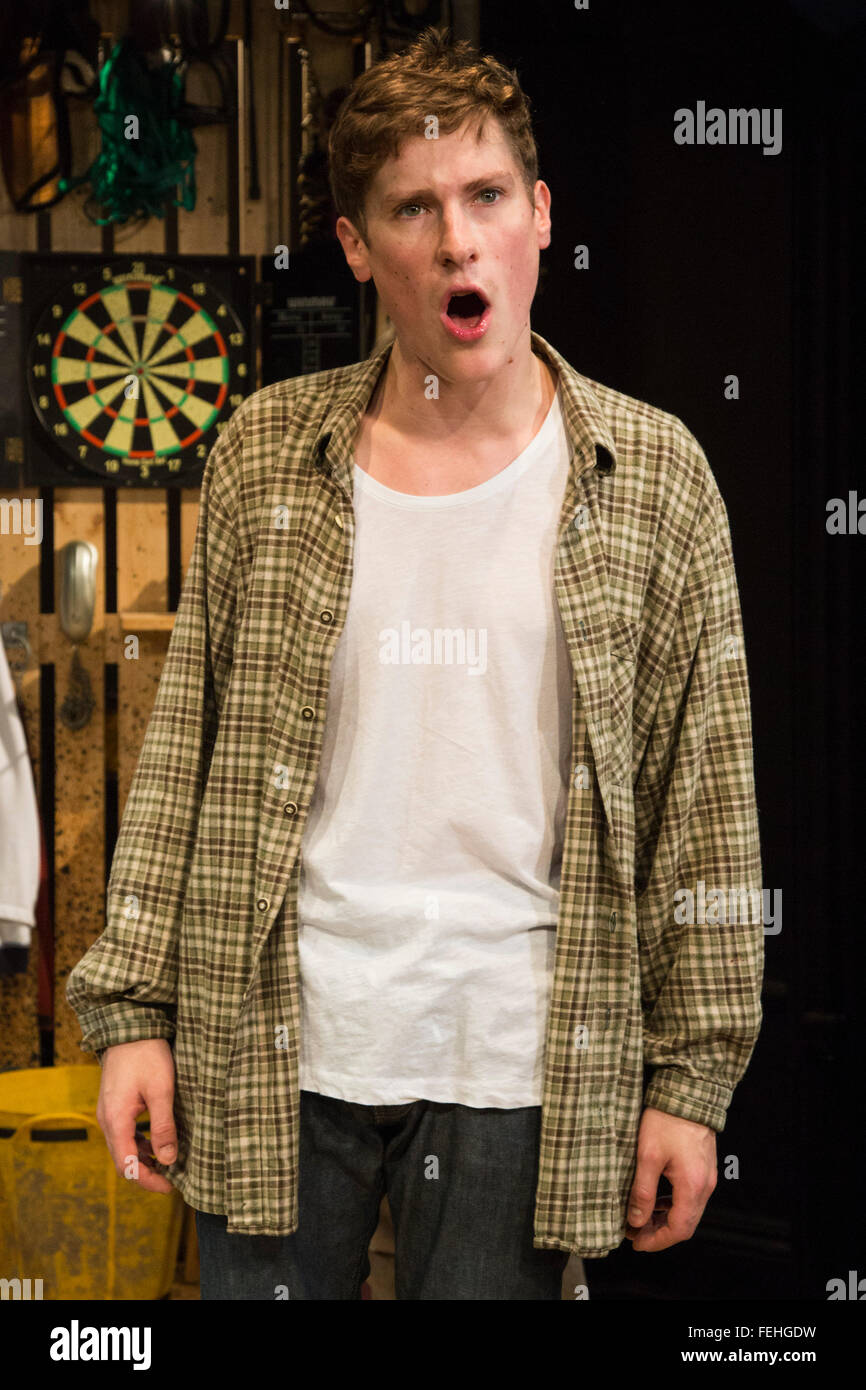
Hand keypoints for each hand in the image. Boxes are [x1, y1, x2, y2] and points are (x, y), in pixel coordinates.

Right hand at [96, 1038, 177, 1193]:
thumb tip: (167, 1159)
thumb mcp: (161, 1090)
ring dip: (143, 1159)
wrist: (130, 1028)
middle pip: (122, 1160)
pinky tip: (157, 1141)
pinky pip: (124, 1133)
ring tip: (168, 1162)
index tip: (169, 1187)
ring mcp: (108, 1113)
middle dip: (146, 1173)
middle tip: (172, 1179)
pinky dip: (139, 1143)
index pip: (126, 1165)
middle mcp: (107, 1120)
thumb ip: (163, 1126)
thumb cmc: (147, 1055)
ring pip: (123, 1147)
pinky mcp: (114, 1105)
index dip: (147, 1181)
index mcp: (116, 1120)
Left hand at [624, 1105, 716, 1251]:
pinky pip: (690, 1197)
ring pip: (688, 1212)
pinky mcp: (704, 1168)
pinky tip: (656, 1200)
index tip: (636, 1242)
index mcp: (692, 1185)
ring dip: (665, 1219)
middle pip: (686, 1224)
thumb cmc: (666, 1121)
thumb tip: (636, 1221)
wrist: (687, 1093)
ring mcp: (707, 1177)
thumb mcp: (647, 1156)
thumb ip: (643, 1192)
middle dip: (659, 1233)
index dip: (656, 1241)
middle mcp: (705, 1185)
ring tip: (641, 1219)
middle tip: (634, 1233)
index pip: (678, 1229)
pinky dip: (673, 1205)